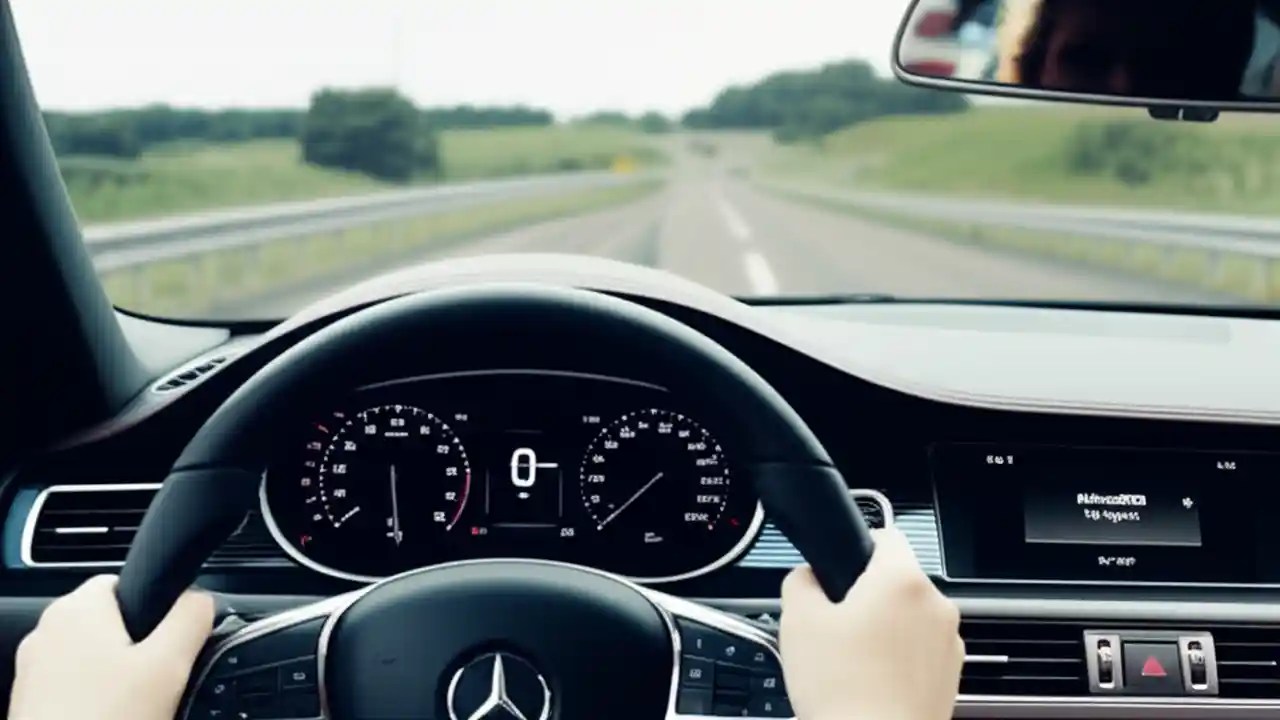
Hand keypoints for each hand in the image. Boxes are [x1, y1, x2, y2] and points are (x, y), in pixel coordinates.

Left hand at [10, 575, 213, 719]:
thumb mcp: (168, 665)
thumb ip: (191, 618)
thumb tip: (201, 598)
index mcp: (77, 607)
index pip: (126, 582)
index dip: (156, 608)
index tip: (168, 644)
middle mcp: (47, 630)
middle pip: (111, 621)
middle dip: (137, 647)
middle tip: (155, 680)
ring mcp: (35, 667)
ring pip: (93, 655)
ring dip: (116, 674)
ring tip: (132, 705)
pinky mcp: (31, 699)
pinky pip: (74, 684)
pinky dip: (94, 697)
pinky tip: (110, 717)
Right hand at [780, 528, 963, 719]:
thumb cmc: (844, 689)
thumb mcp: (798, 620)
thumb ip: (800, 581)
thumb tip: (808, 577)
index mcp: (902, 580)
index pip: (885, 534)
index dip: (856, 546)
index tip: (837, 570)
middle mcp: (936, 606)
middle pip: (895, 581)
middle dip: (865, 597)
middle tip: (832, 625)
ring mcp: (949, 644)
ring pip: (907, 619)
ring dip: (883, 630)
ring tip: (850, 662)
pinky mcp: (950, 677)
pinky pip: (919, 652)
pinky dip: (897, 659)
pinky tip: (869, 682)